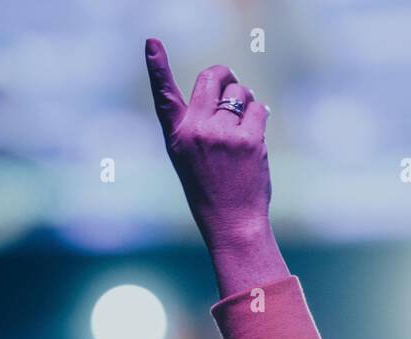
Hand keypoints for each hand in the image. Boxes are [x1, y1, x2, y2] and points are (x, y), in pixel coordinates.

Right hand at [145, 38, 271, 248]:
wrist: (231, 223)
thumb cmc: (211, 190)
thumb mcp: (190, 158)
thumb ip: (199, 124)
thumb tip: (231, 87)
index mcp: (177, 136)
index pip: (163, 96)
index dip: (157, 67)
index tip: (151, 42)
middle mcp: (195, 131)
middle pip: (212, 76)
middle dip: (226, 75)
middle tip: (231, 84)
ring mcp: (221, 134)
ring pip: (239, 91)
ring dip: (245, 101)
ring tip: (242, 129)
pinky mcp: (247, 139)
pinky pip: (257, 108)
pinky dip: (259, 117)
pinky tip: (255, 137)